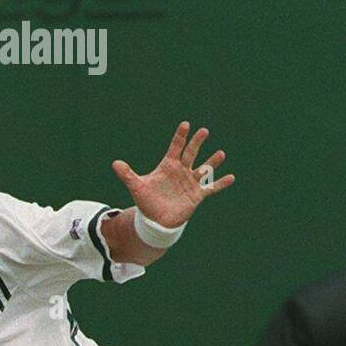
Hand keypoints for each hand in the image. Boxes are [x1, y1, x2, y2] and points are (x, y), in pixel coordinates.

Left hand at [111, 122, 234, 229]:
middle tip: (203, 131)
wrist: (156, 220)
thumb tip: (114, 163)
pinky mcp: (197, 195)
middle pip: (191, 153)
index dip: (180, 137)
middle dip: (197, 143)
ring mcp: (191, 182)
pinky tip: (231, 177)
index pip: (175, 147)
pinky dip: (220, 183)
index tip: (185, 125)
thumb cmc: (147, 201)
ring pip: (204, 169)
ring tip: (220, 154)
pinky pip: (211, 188)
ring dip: (212, 162)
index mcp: (169, 165)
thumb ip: (127, 175)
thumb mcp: (137, 187)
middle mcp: (182, 171)